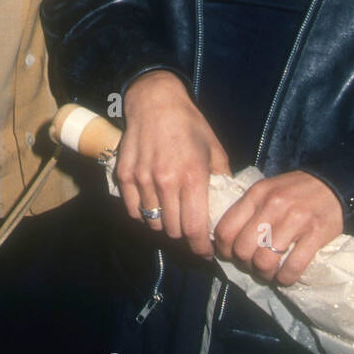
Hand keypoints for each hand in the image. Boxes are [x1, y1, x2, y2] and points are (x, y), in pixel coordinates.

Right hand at [118, 71, 230, 257]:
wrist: (156, 101)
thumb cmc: (189, 124)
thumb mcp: (214, 148)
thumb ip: (222, 177)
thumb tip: (227, 204)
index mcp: (193, 176)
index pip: (195, 227)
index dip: (201, 247)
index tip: (206, 252)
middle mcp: (166, 181)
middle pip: (173, 229)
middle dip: (184, 235)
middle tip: (190, 228)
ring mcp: (143, 179)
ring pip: (153, 221)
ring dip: (163, 224)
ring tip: (172, 215)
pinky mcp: (125, 175)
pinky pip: (133, 210)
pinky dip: (143, 213)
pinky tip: (153, 205)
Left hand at [214, 170, 342, 284]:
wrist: (334, 184)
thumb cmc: (296, 190)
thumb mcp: (267, 189)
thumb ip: (248, 209)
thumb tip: (227, 238)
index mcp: (256, 194)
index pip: (226, 229)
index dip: (224, 250)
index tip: (231, 256)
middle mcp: (272, 205)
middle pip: (243, 249)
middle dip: (245, 264)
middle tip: (253, 265)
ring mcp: (295, 220)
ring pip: (264, 261)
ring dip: (264, 274)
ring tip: (269, 273)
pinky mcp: (315, 234)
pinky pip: (292, 267)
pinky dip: (285, 278)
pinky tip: (285, 277)